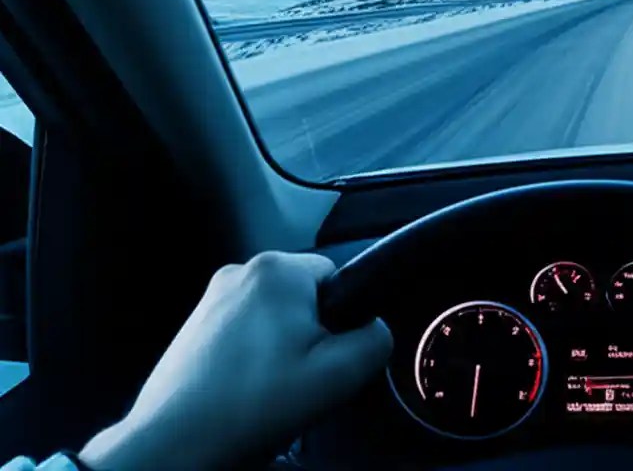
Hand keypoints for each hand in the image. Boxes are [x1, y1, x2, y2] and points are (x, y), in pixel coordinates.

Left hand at [81, 252, 392, 470]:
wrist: (175, 445)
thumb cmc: (253, 405)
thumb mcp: (341, 374)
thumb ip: (376, 339)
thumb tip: (372, 329)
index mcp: (277, 268)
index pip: (339, 279)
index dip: (343, 323)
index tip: (325, 359)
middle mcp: (239, 271)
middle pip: (306, 300)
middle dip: (310, 338)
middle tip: (300, 380)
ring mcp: (210, 299)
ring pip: (275, 320)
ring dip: (280, 351)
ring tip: (269, 390)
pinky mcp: (194, 327)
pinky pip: (245, 334)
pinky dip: (252, 360)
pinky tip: (245, 391)